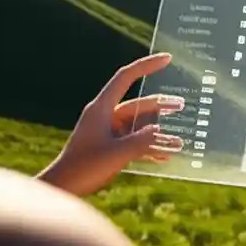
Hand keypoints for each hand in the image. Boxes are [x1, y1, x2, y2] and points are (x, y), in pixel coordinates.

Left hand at [39, 53, 184, 197]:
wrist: (63, 187)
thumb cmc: (85, 167)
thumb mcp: (118, 153)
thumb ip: (142, 140)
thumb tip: (160, 131)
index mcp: (102, 108)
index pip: (126, 77)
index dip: (147, 65)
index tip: (167, 59)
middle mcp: (105, 116)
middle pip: (138, 104)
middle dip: (161, 106)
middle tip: (182, 105)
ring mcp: (107, 132)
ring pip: (138, 126)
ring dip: (158, 134)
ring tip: (180, 141)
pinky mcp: (109, 147)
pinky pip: (133, 142)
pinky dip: (148, 148)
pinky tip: (165, 157)